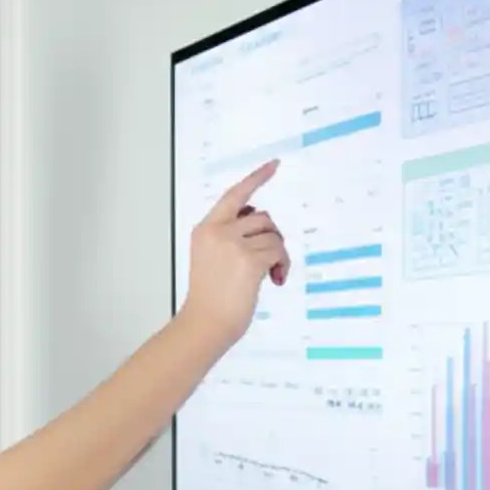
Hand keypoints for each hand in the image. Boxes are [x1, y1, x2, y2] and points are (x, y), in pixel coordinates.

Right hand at [178, 160, 289, 349]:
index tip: (273, 166)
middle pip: (262, 217)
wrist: (206, 323)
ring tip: (271, 274)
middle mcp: (218, 231)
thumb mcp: (211, 257)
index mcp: (206, 229)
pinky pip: (279, 252)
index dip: (256, 178)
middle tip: (270, 259)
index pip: (234, 195)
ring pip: (273, 235)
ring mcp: (233, 245)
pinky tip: (275, 280)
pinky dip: (283, 266)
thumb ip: (230, 235)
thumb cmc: (210, 296)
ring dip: (278, 254)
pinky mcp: (250, 260)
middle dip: (272, 236)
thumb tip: (262, 222)